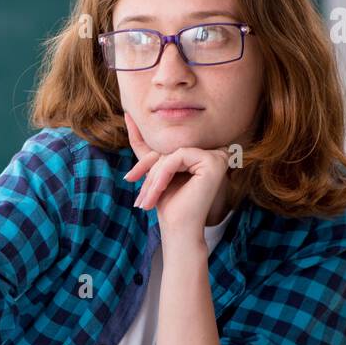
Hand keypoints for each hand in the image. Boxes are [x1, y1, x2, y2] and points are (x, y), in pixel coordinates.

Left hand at [123, 111, 230, 240]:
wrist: (179, 229)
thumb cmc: (168, 203)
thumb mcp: (152, 170)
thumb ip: (144, 144)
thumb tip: (128, 115)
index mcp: (202, 154)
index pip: (167, 148)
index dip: (145, 162)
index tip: (129, 176)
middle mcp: (214, 152)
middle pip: (169, 149)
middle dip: (147, 169)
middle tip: (134, 188)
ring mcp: (218, 155)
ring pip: (172, 153)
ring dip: (154, 176)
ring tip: (147, 198)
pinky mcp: (215, 161)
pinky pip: (178, 156)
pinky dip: (163, 174)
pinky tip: (158, 191)